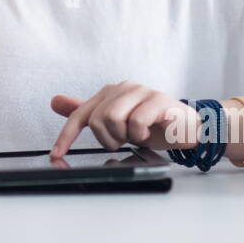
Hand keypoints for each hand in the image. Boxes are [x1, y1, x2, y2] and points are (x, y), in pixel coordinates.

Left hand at [48, 83, 200, 156]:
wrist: (188, 128)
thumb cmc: (152, 125)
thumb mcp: (117, 124)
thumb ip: (88, 112)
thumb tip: (55, 101)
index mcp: (110, 92)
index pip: (80, 114)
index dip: (67, 136)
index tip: (56, 155)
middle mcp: (123, 87)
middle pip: (97, 119)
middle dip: (108, 139)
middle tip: (124, 141)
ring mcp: (142, 91)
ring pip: (112, 118)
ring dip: (124, 136)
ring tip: (137, 136)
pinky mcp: (158, 100)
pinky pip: (136, 121)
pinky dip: (141, 134)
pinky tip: (151, 131)